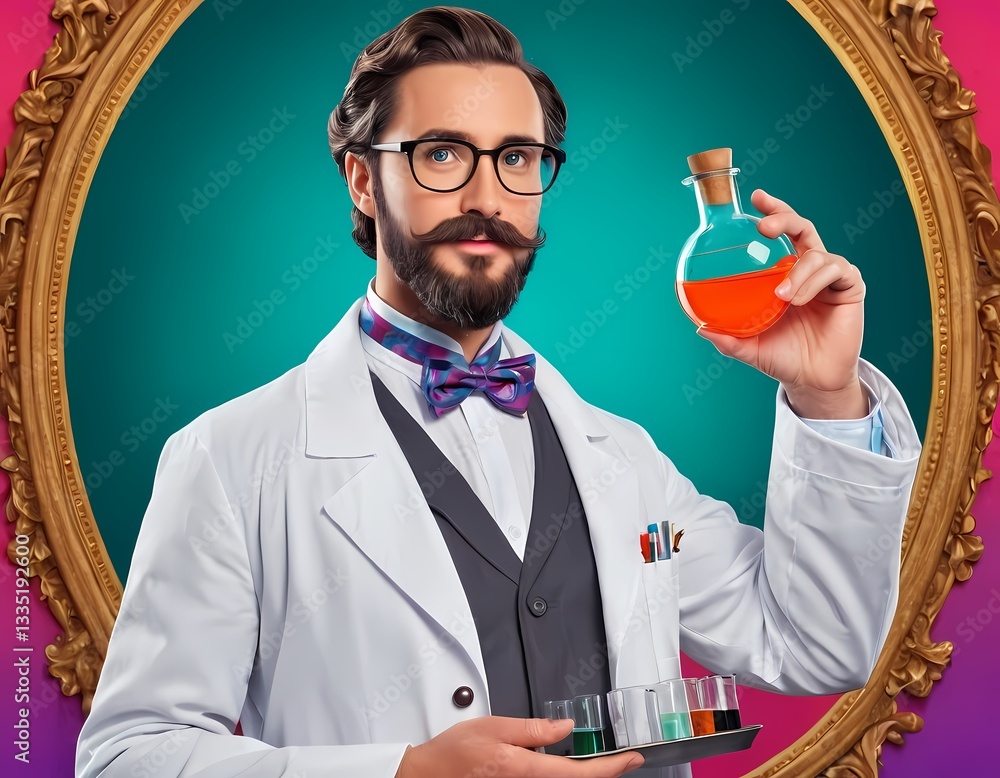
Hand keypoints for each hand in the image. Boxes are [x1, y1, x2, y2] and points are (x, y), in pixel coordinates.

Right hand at [395, 716, 643, 777]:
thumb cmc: (454, 753)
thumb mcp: (493, 727)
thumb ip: (532, 729)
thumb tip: (565, 728)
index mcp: (524, 769)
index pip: (580, 773)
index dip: (612, 768)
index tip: (633, 758)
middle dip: (602, 773)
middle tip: (621, 758)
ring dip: (582, 774)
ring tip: (593, 761)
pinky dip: (561, 777)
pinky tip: (562, 767)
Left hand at [697, 188, 867, 418]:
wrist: (812, 381)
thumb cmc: (783, 357)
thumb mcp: (749, 346)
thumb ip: (727, 337)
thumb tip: (701, 328)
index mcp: (787, 273)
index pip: (783, 232)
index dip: (773, 212)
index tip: (756, 199)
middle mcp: (809, 269)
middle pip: (802, 227)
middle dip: (783, 218)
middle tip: (764, 228)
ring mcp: (831, 277)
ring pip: (816, 254)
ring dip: (796, 272)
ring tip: (782, 296)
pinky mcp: (850, 288)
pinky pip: (836, 271)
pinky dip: (814, 282)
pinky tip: (799, 298)